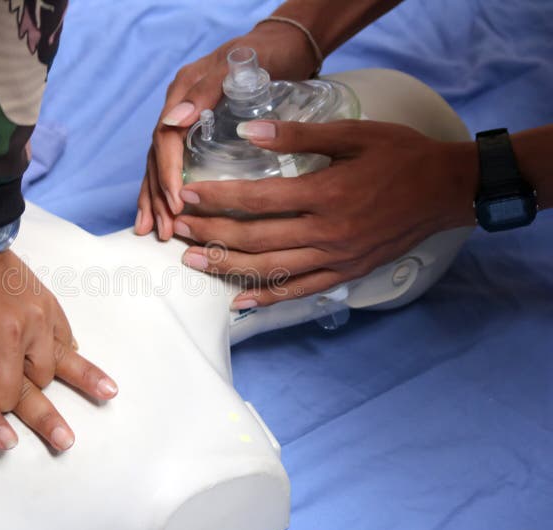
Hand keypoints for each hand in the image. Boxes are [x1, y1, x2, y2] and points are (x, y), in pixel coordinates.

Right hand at [135, 20, 318, 239]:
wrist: (283, 45)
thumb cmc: (264, 55)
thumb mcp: (236, 67)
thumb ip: (204, 92)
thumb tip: (172, 122)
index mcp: (182, 94)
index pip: (166, 140)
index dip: (169, 173)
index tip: (177, 201)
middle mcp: (178, 109)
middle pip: (159, 158)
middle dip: (159, 196)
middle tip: (164, 228)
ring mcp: (185, 122)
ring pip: (162, 165)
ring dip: (157, 200)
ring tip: (155, 231)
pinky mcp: (196, 133)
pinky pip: (176, 164)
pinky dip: (167, 190)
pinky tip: (165, 214)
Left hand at [172, 120, 478, 307]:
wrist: (447, 191)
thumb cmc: (401, 156)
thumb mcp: (352, 134)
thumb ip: (299, 134)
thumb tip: (250, 131)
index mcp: (326, 194)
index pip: (258, 200)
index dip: (219, 198)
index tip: (188, 196)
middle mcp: (327, 232)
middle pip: (255, 237)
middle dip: (211, 233)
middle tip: (178, 230)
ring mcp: (336, 258)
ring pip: (271, 268)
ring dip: (228, 266)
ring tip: (194, 261)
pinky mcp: (346, 273)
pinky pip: (300, 290)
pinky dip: (268, 298)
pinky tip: (239, 301)